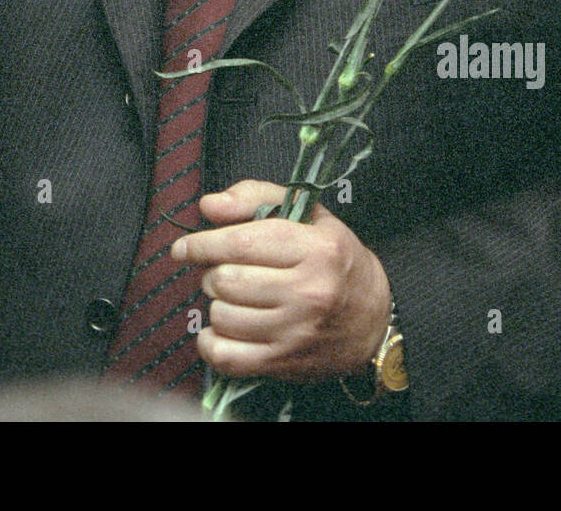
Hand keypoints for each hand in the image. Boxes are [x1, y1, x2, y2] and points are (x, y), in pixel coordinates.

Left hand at [171, 179, 390, 382]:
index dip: (203, 243)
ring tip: (233, 297)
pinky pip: (226, 355)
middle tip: (224, 271)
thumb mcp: (309, 214)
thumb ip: (256, 198)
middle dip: (212, 272)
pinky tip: (221, 328)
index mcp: (316, 249)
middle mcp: (308, 292)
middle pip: (227, 279)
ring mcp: (295, 332)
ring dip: (216, 303)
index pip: (242, 243)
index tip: (184, 247)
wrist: (376, 319)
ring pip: (222, 315)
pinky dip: (211, 341)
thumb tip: (208, 206)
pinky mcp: (284, 363)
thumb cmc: (336, 261)